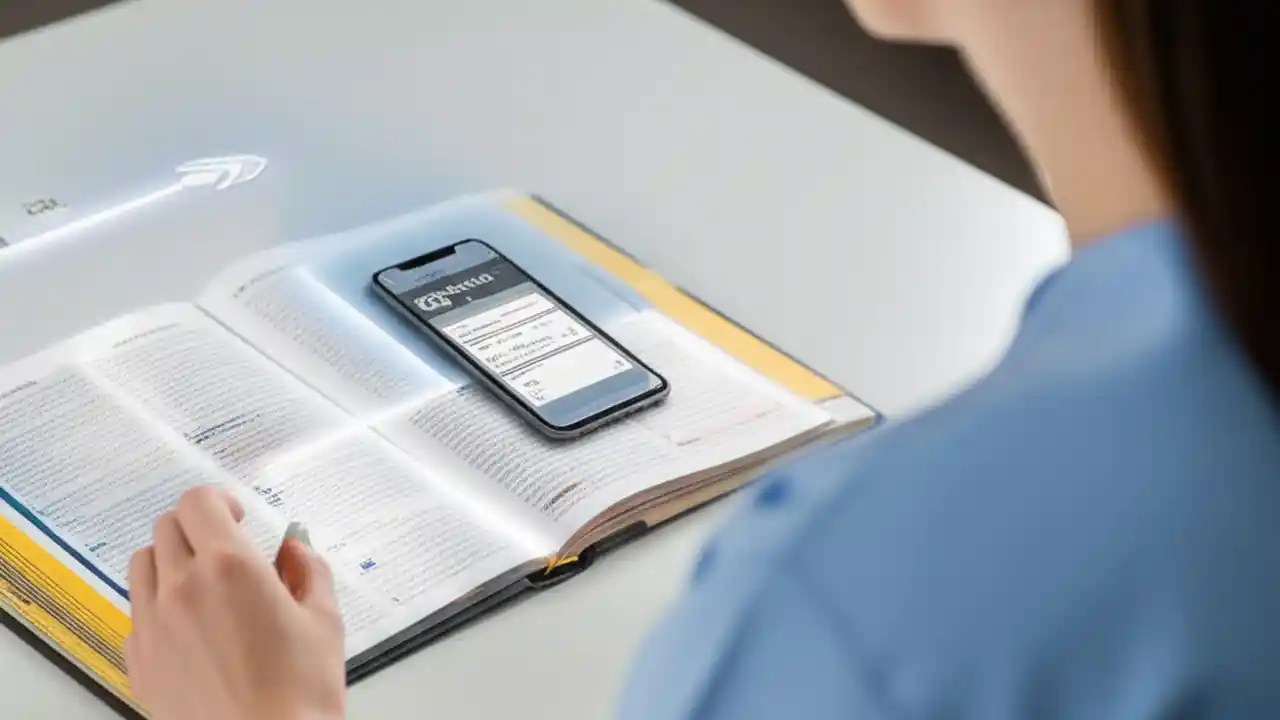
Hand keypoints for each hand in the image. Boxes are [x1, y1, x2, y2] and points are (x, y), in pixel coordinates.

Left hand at [125, 486, 346, 719]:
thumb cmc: (301, 691)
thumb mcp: (324, 618)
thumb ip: (308, 568)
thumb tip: (293, 547)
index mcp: (230, 567)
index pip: (198, 502)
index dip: (218, 501)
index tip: (235, 516)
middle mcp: (182, 587)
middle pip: (167, 526)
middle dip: (197, 527)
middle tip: (224, 548)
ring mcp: (153, 624)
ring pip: (143, 563)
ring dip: (170, 560)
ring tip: (201, 583)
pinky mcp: (139, 658)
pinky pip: (137, 610)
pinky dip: (159, 603)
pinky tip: (191, 627)